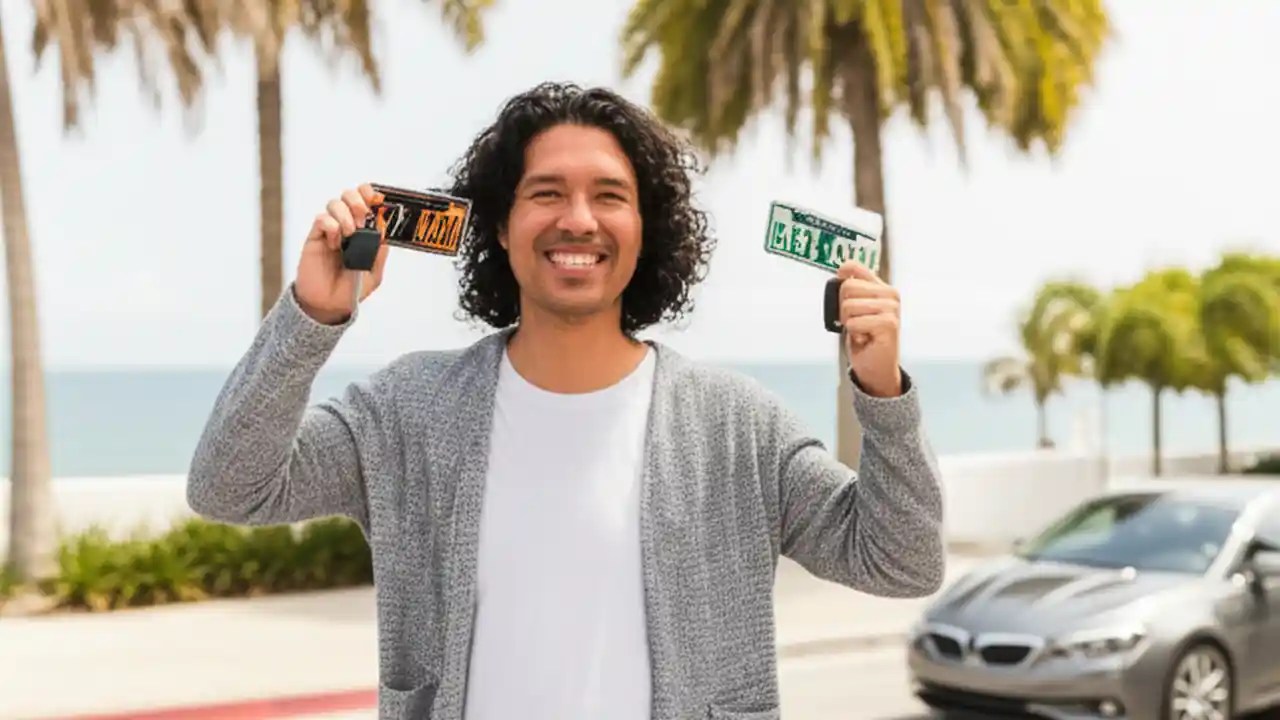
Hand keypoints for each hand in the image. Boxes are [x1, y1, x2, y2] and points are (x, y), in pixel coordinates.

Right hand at [294, 183, 388, 323]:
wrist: (329, 305)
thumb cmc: (351, 289)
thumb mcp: (374, 273)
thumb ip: (379, 251)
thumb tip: (384, 229)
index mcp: (363, 232)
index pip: (365, 201)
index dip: (370, 194)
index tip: (376, 199)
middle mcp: (346, 227)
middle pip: (348, 195)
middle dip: (358, 201)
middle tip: (362, 218)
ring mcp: (330, 231)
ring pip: (334, 203)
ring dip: (345, 215)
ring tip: (349, 235)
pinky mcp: (315, 237)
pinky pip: (321, 219)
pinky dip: (331, 226)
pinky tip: (335, 244)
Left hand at [837, 260, 902, 396]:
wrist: (876, 367)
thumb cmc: (865, 339)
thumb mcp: (854, 310)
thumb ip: (851, 290)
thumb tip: (841, 271)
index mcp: (881, 287)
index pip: (853, 267)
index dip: (840, 280)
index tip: (842, 296)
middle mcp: (890, 294)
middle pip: (847, 287)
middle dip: (843, 309)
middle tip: (855, 323)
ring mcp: (892, 308)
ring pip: (848, 306)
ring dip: (849, 324)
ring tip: (862, 332)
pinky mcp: (889, 323)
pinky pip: (854, 323)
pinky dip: (854, 334)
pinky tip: (866, 339)